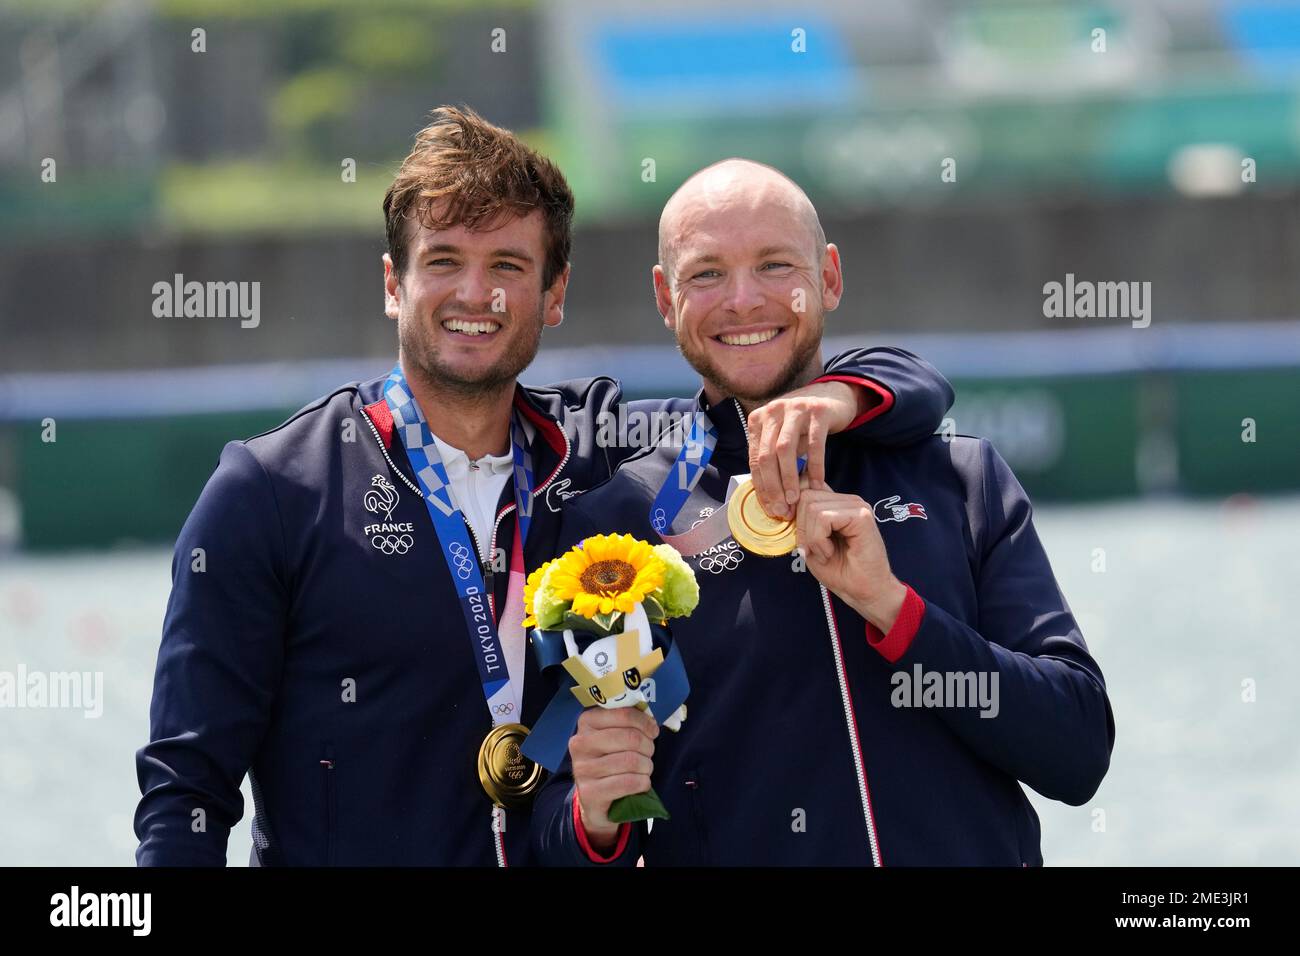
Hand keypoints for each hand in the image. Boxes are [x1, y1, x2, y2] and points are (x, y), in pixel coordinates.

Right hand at [569, 706, 658, 851]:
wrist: (595, 798)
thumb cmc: (610, 759)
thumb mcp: (614, 735)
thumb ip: (629, 722)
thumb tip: (651, 717)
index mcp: (587, 722)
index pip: (624, 715)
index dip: (645, 723)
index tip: (653, 732)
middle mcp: (580, 743)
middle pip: (630, 738)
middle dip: (648, 746)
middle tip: (649, 753)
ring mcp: (583, 769)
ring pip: (631, 761)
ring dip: (647, 766)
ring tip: (645, 768)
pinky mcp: (590, 792)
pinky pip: (628, 783)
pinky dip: (643, 783)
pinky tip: (642, 783)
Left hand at [747, 381, 868, 518]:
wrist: (832, 397)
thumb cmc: (803, 424)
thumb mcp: (782, 436)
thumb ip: (772, 459)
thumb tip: (769, 498)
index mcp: (758, 419)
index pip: (755, 458)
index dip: (761, 487)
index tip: (770, 508)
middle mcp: (773, 411)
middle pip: (767, 456)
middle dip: (772, 487)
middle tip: (782, 509)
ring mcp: (795, 409)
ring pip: (785, 450)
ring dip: (789, 479)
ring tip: (795, 500)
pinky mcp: (818, 411)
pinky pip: (814, 445)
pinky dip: (815, 468)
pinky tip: (817, 484)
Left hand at [795, 488, 906, 631]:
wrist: (864, 592)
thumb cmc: (840, 571)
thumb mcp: (810, 543)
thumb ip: (802, 520)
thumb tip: (788, 501)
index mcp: (838, 504)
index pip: (805, 490)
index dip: (795, 515)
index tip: (801, 540)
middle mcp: (849, 500)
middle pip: (805, 497)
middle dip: (802, 528)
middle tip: (815, 550)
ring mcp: (857, 506)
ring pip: (812, 507)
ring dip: (812, 538)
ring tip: (826, 553)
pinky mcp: (861, 516)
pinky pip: (823, 518)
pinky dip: (819, 540)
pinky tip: (830, 552)